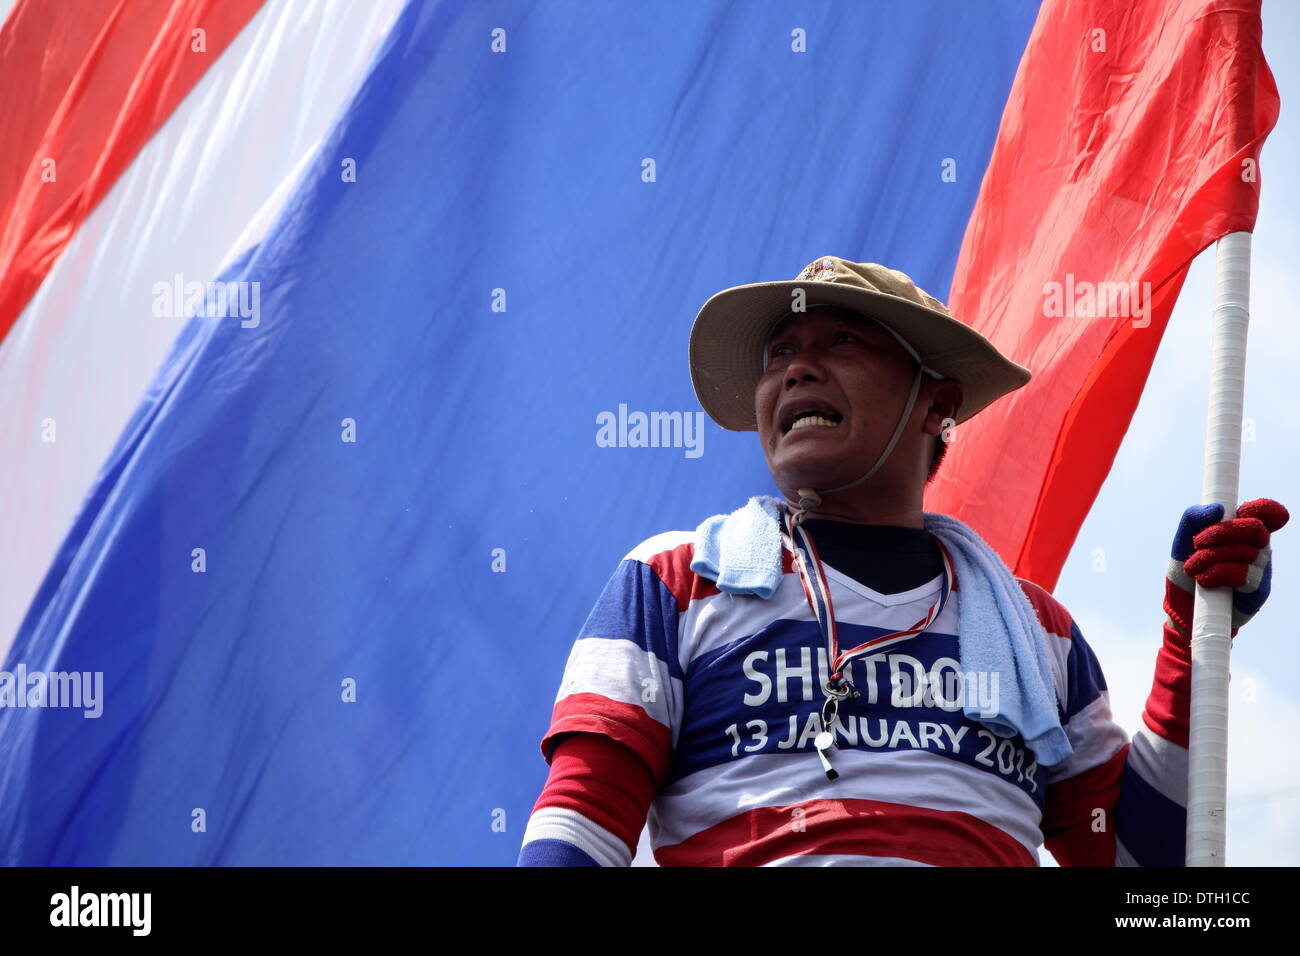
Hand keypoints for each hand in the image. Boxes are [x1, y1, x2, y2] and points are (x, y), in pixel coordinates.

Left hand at [1164, 498, 1288, 637]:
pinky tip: (1204, 580)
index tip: (1240, 510)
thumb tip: (1217, 509)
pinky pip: (1244, 574)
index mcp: (1243, 529)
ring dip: (1210, 557)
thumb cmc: (1187, 565)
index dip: (1261, 508)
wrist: (1183, 602)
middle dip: (1221, 532)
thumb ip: (1195, 517)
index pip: (1267, 512)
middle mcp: (1258, 547)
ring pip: (1245, 552)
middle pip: (1255, 529)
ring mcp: (1261, 568)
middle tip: (1197, 543)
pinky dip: (1217, 573)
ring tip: (1192, 567)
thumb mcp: (1183, 538)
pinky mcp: (1258, 590)